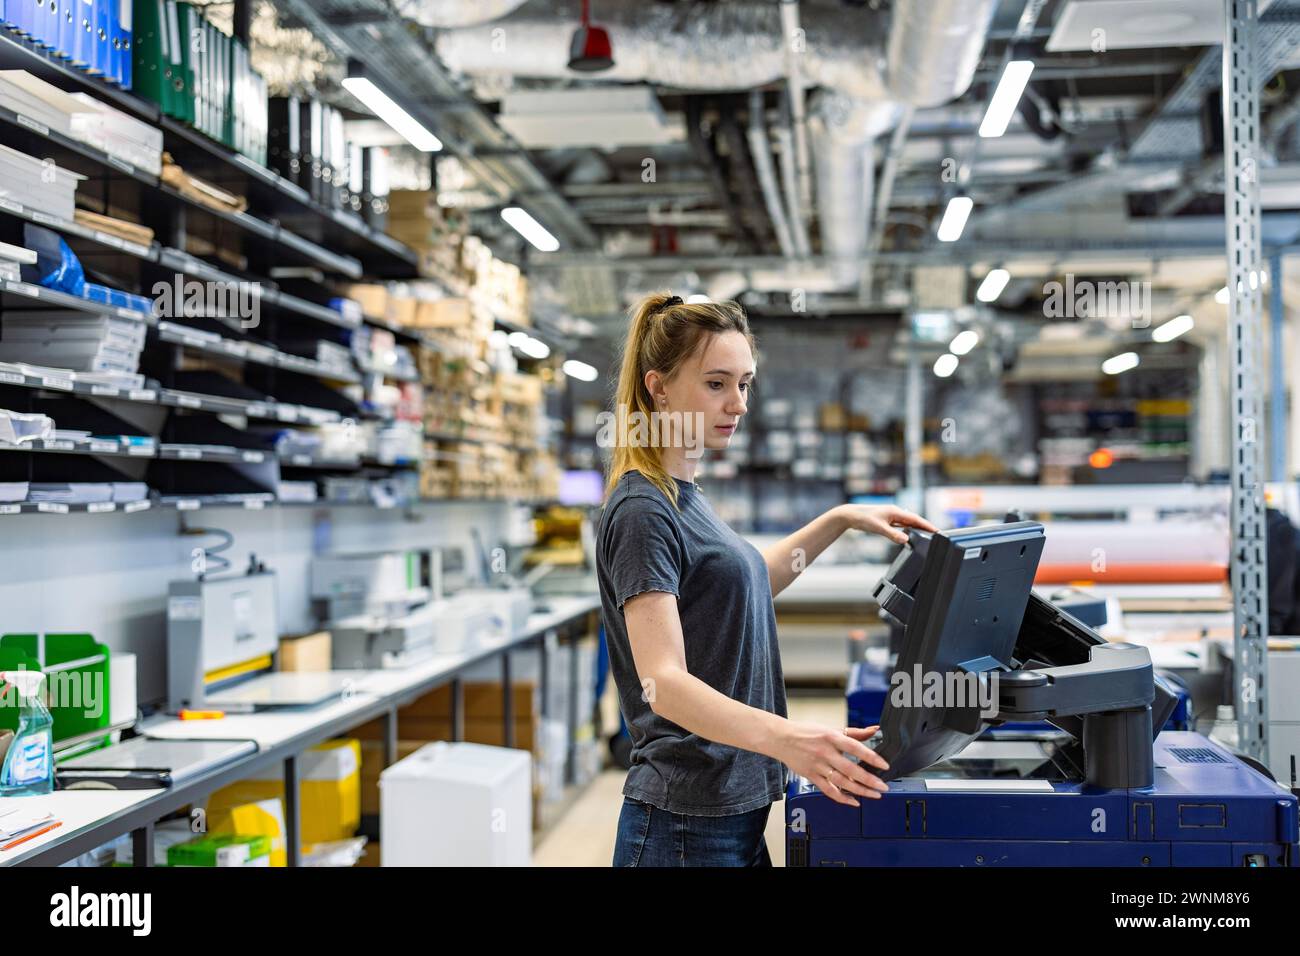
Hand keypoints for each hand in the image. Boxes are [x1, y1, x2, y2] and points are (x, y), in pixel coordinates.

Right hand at [774, 720, 889, 807]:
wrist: (781, 738)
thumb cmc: (806, 732)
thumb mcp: (831, 729)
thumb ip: (854, 732)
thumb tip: (874, 730)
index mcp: (831, 737)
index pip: (855, 747)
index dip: (871, 757)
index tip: (884, 765)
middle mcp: (825, 752)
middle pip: (850, 769)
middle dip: (869, 780)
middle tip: (882, 787)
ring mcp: (817, 766)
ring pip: (841, 782)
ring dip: (860, 791)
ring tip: (874, 795)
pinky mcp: (811, 776)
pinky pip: (828, 790)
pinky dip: (842, 798)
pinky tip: (854, 801)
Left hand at [836, 505, 937, 544]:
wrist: (850, 516)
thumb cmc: (863, 519)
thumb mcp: (879, 528)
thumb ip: (893, 535)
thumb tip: (906, 540)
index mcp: (895, 511)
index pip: (915, 519)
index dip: (927, 525)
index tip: (937, 530)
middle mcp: (895, 512)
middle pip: (914, 520)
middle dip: (925, 526)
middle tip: (937, 534)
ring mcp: (891, 516)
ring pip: (907, 522)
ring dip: (917, 528)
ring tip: (927, 535)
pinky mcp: (886, 520)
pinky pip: (900, 525)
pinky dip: (907, 529)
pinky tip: (910, 534)